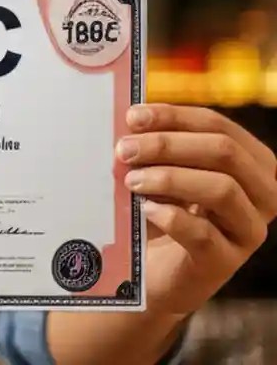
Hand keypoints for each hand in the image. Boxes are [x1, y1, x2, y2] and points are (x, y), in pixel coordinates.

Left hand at [117, 104, 276, 316]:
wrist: (155, 272)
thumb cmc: (161, 213)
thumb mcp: (165, 171)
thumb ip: (158, 146)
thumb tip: (131, 117)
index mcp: (252, 162)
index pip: (219, 126)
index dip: (175, 117)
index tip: (132, 117)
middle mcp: (263, 194)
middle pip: (225, 152)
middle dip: (168, 145)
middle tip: (125, 150)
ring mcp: (248, 229)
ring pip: (222, 189)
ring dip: (170, 178)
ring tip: (131, 180)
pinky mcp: (226, 261)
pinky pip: (204, 234)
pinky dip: (170, 217)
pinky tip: (144, 210)